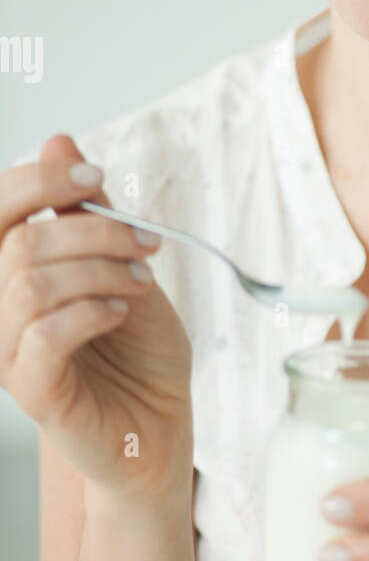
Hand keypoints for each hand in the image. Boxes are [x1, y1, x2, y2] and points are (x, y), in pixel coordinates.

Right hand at [0, 134, 193, 501]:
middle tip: (146, 245)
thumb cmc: (136, 345)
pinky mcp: (32, 391)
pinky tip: (120, 312)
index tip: (95, 175)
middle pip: (20, 243)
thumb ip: (86, 211)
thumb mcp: (121, 263)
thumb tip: (58, 140)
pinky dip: (91, 311)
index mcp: (9, 273)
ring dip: (101, 271)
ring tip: (141, 283)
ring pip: (30, 284)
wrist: (161, 420)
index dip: (40, 182)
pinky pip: (43, 336)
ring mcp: (7, 353)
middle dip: (95, 231)